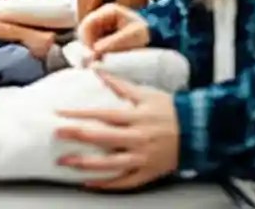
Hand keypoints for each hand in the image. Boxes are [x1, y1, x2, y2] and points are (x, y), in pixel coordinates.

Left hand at [55, 71, 179, 189]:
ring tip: (66, 162)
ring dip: (85, 163)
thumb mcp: (145, 93)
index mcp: (135, 118)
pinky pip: (125, 182)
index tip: (59, 113)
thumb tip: (98, 70)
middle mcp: (136, 138)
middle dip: (76, 136)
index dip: (78, 114)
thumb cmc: (170, 110)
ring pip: (110, 164)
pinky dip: (107, 184)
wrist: (198, 131)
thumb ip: (119, 84)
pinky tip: (90, 183)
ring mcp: (142, 157)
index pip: (100, 115)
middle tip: (56, 134)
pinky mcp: (148, 172)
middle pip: (101, 138)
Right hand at [78, 4, 150, 59]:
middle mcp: (102, 15)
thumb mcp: (131, 37)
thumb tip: (94, 51)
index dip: (86, 39)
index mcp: (108, 11)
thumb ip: (112, 43)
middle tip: (95, 59)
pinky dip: (96, 50)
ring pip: (88, 38)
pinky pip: (93, 42)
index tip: (92, 53)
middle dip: (88, 45)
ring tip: (100, 59)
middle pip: (85, 31)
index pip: (87, 23)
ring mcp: (102, 24)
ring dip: (92, 49)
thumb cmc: (147, 34)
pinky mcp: (104, 33)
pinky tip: (102, 57)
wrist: (159, 37)